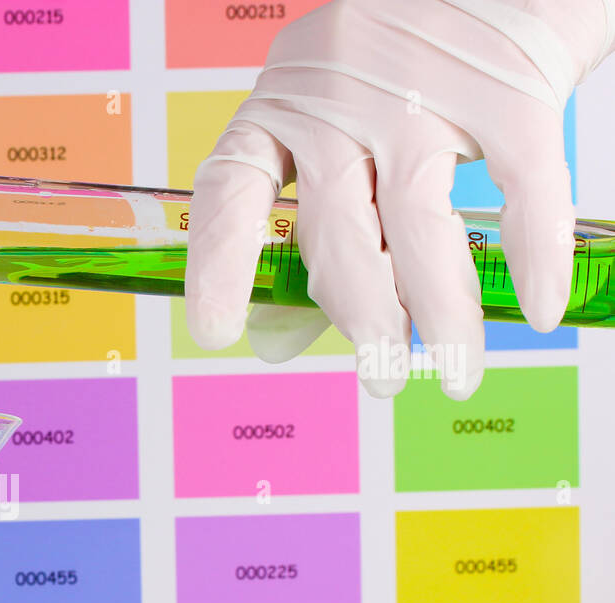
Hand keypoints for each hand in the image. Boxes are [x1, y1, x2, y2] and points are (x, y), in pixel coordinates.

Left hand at [185, 0, 612, 398]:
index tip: (217, 332)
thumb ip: (311, 235)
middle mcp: (343, 98)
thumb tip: (270, 344)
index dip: (219, 263)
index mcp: (285, 105)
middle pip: (337, 230)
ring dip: (440, 315)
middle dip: (360, 319)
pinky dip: (531, 255)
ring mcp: (425, 91)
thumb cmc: (412, 70)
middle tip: (380, 382)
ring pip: (419, 225)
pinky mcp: (510, 87)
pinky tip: (535, 310)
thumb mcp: (340, 135)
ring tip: (455, 374)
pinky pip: (521, 187)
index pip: (233, 188)